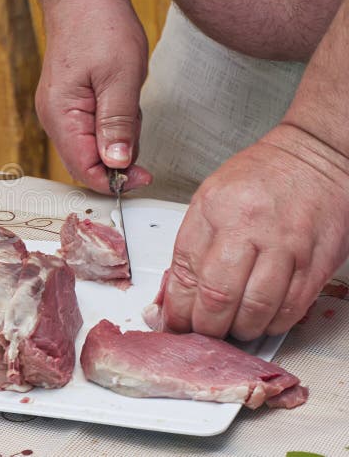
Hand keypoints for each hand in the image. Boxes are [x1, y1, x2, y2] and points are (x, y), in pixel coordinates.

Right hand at [37, 0, 152, 193]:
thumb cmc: (100, 27)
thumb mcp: (121, 78)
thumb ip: (119, 125)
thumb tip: (118, 164)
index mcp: (61, 116)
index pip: (84, 170)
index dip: (116, 180)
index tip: (146, 175)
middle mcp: (54, 119)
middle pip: (87, 163)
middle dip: (119, 155)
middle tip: (137, 120)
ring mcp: (59, 112)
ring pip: (93, 146)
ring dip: (118, 134)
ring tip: (127, 97)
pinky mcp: (69, 103)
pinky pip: (92, 128)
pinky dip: (113, 122)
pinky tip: (119, 95)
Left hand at [161, 124, 348, 339]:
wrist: (316, 156)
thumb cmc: (261, 176)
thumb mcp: (211, 197)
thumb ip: (193, 244)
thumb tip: (174, 292)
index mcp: (215, 208)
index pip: (185, 272)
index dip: (175, 309)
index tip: (173, 322)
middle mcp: (249, 227)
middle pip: (217, 298)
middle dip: (204, 327)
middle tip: (201, 332)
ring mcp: (287, 246)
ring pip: (255, 311)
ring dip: (238, 331)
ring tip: (231, 328)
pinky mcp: (316, 262)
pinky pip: (290, 310)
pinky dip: (271, 324)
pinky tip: (261, 320)